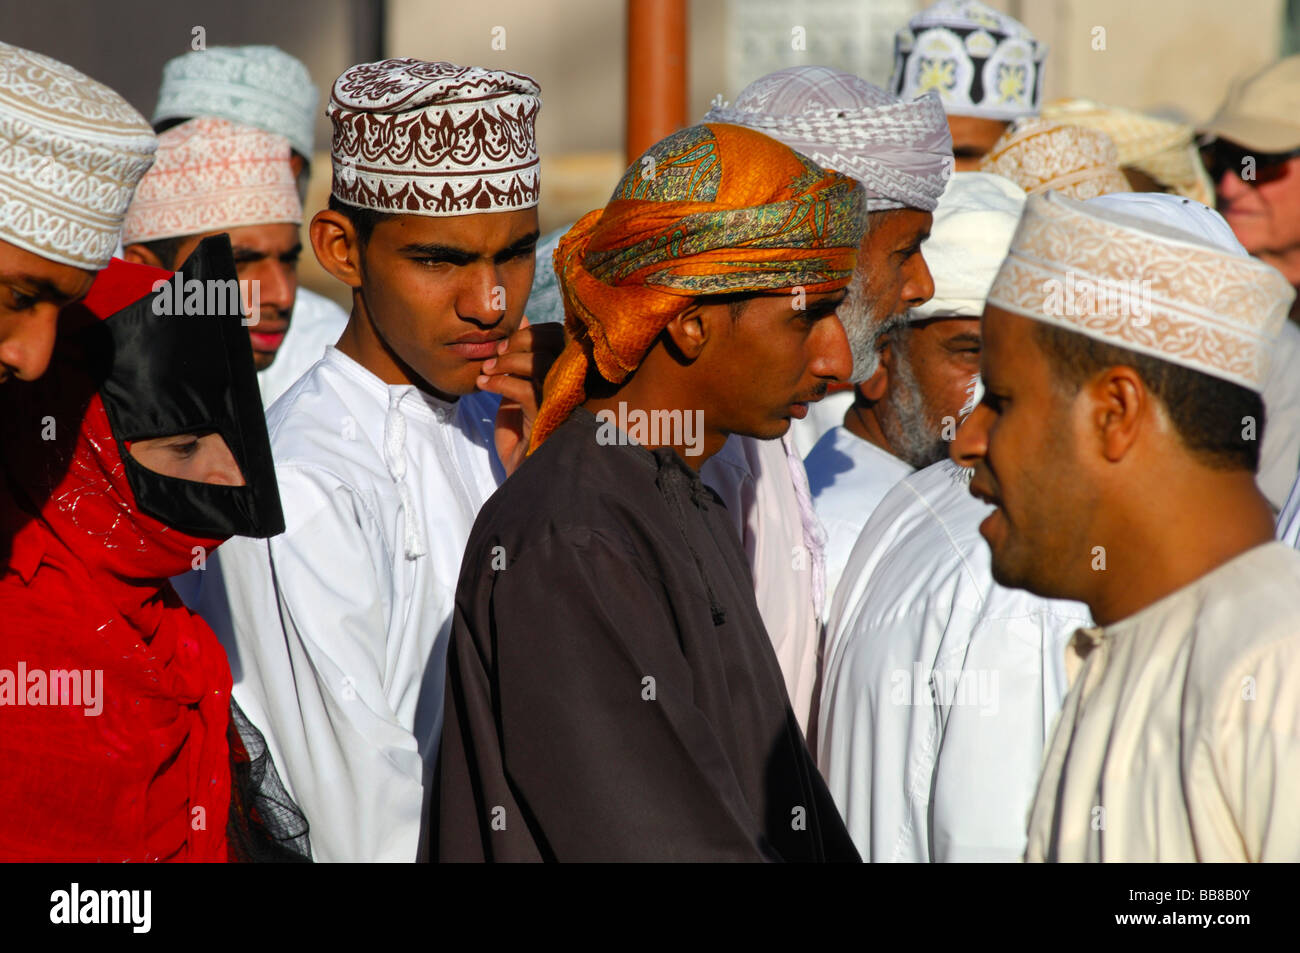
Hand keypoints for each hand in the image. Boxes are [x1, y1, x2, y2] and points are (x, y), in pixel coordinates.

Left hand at [479, 315, 563, 475]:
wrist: (521, 475)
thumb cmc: (520, 435)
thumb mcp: (514, 391)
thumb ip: (517, 361)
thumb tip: (518, 322)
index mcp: (564, 374)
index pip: (558, 336)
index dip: (531, 332)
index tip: (503, 343)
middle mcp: (569, 385)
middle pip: (553, 342)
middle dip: (520, 341)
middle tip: (495, 353)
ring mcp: (561, 401)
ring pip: (539, 364)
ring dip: (507, 362)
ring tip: (486, 371)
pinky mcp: (548, 418)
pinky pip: (526, 390)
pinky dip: (501, 383)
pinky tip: (484, 386)